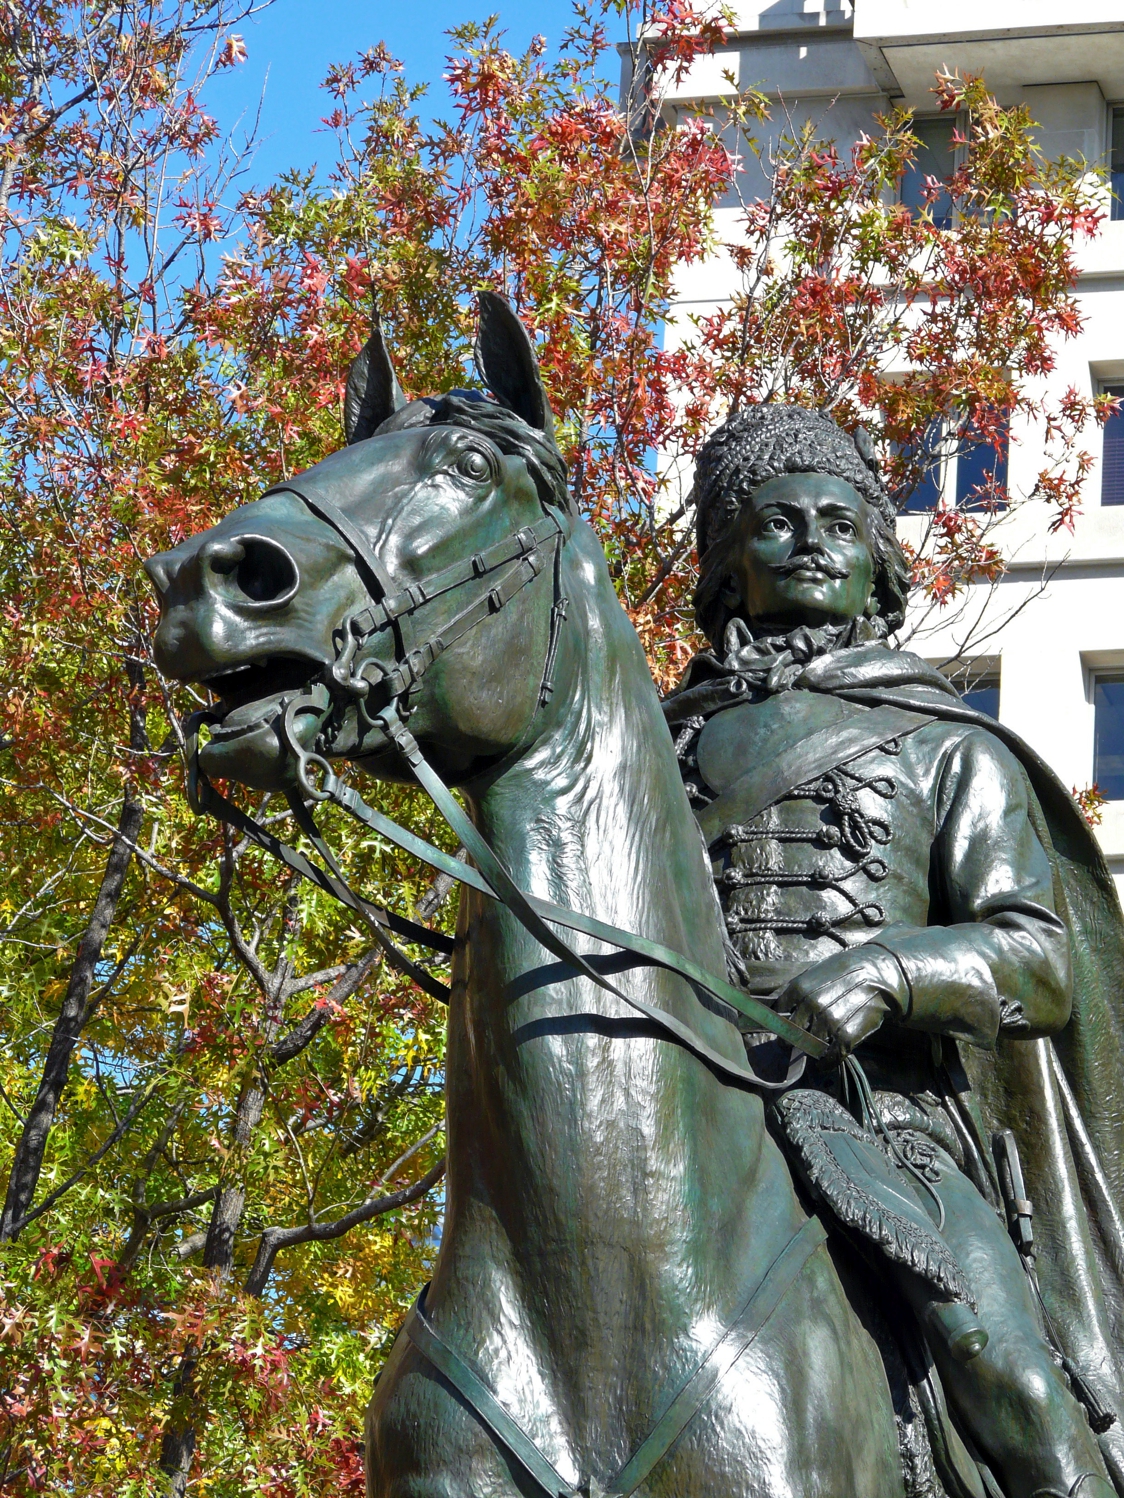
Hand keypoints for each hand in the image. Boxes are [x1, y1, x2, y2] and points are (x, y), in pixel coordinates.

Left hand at [776, 944, 908, 1058]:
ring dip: (811, 1049)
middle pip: (790, 1033)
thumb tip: (781, 1006)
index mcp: (799, 988)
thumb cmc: (846, 971)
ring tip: (814, 1048)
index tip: (781, 1028)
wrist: (878, 975)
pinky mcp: (846, 1037)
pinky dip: (826, 1063)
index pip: (778, 1013)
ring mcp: (827, 1022)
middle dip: (789, 1041)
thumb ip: (799, 989)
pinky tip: (823, 1063)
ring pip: (810, 1045)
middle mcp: (810, 1006)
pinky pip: (830, 1057)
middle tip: (792, 1043)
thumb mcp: (816, 972)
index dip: (779, 1023)